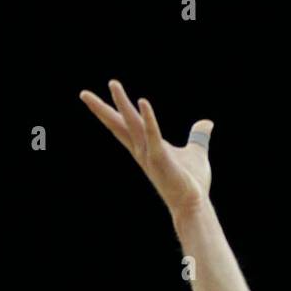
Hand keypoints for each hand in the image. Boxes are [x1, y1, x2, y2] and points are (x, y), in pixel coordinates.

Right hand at [79, 79, 212, 228]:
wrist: (194, 205)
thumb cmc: (192, 182)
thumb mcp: (196, 151)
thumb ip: (198, 136)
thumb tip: (207, 123)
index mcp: (147, 147)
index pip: (125, 126)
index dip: (112, 112)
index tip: (96, 98)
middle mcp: (143, 150)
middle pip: (118, 126)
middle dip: (102, 109)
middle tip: (83, 94)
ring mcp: (149, 155)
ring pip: (132, 125)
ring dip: (123, 104)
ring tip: (114, 84)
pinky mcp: (160, 159)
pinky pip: (153, 136)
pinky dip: (148, 119)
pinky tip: (143, 101)